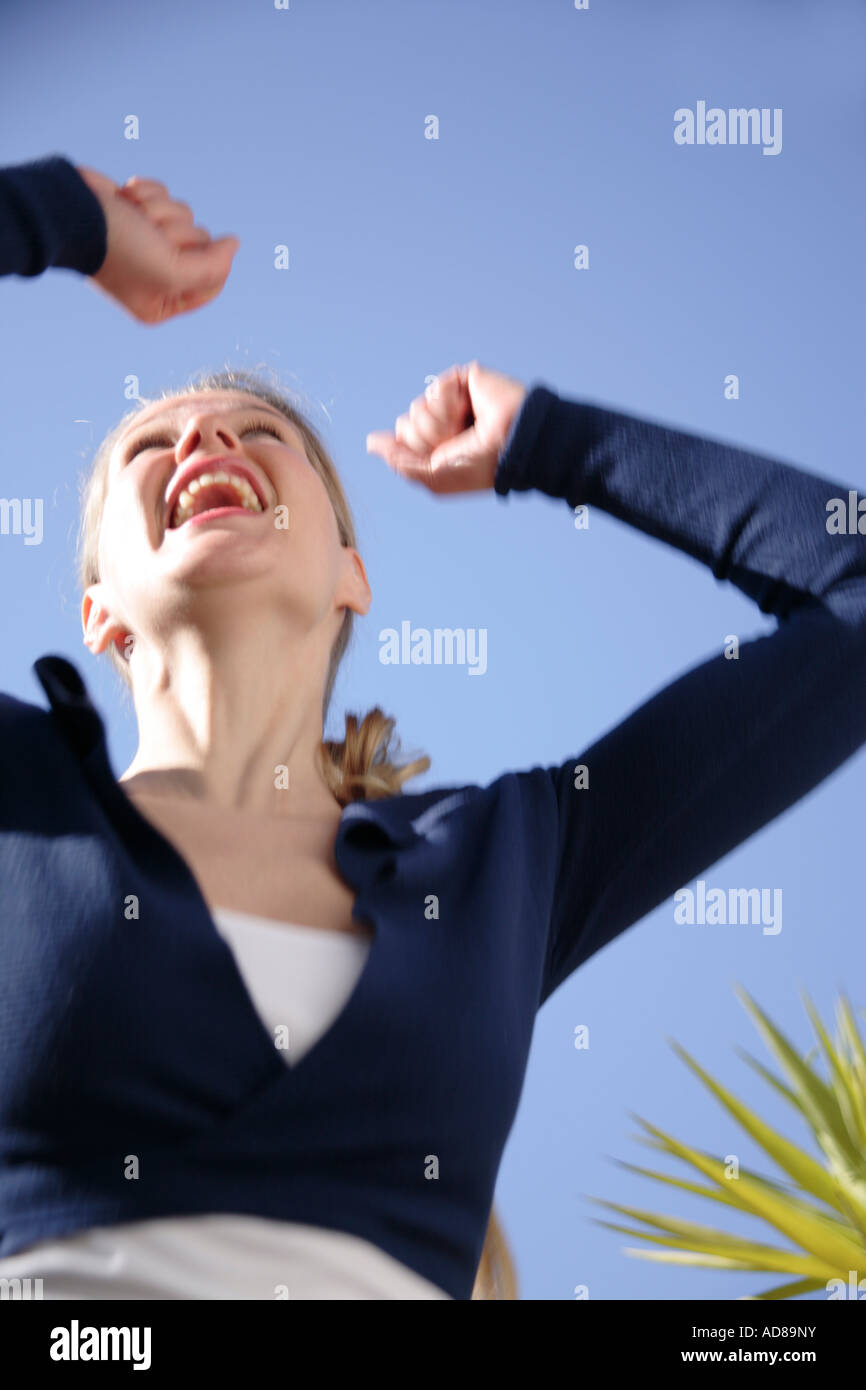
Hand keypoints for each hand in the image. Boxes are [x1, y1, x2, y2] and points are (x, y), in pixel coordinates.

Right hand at [76, 167, 239, 323]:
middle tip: (149, 237)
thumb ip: (213, 267)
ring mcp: (148, 243)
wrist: (74, 210)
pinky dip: (148, 193)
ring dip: (161, 211)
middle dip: (177, 234)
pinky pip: (167, 197)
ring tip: (134, 217)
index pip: (212, 285)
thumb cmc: (120, 248)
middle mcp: (156, 276)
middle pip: (201, 247)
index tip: (185, 250)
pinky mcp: (140, 213)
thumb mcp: (173, 271)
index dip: (210, 263)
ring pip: (186, 217)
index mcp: (161, 303)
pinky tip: (127, 199)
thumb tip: (234, 245)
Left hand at [365, 361, 526, 493]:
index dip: (413, 452)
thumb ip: (399, 460)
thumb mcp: (434, 478)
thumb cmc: (480, 467)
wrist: (510, 444)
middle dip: (427, 439)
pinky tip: (468, 409)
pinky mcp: (460, 381)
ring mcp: (450, 402)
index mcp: (436, 447)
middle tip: (456, 442)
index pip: (402, 442)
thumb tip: (371, 442)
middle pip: (405, 425)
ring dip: (441, 424)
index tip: (440, 459)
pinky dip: (449, 405)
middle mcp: (441, 424)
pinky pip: (434, 390)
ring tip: (466, 427)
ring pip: (416, 409)